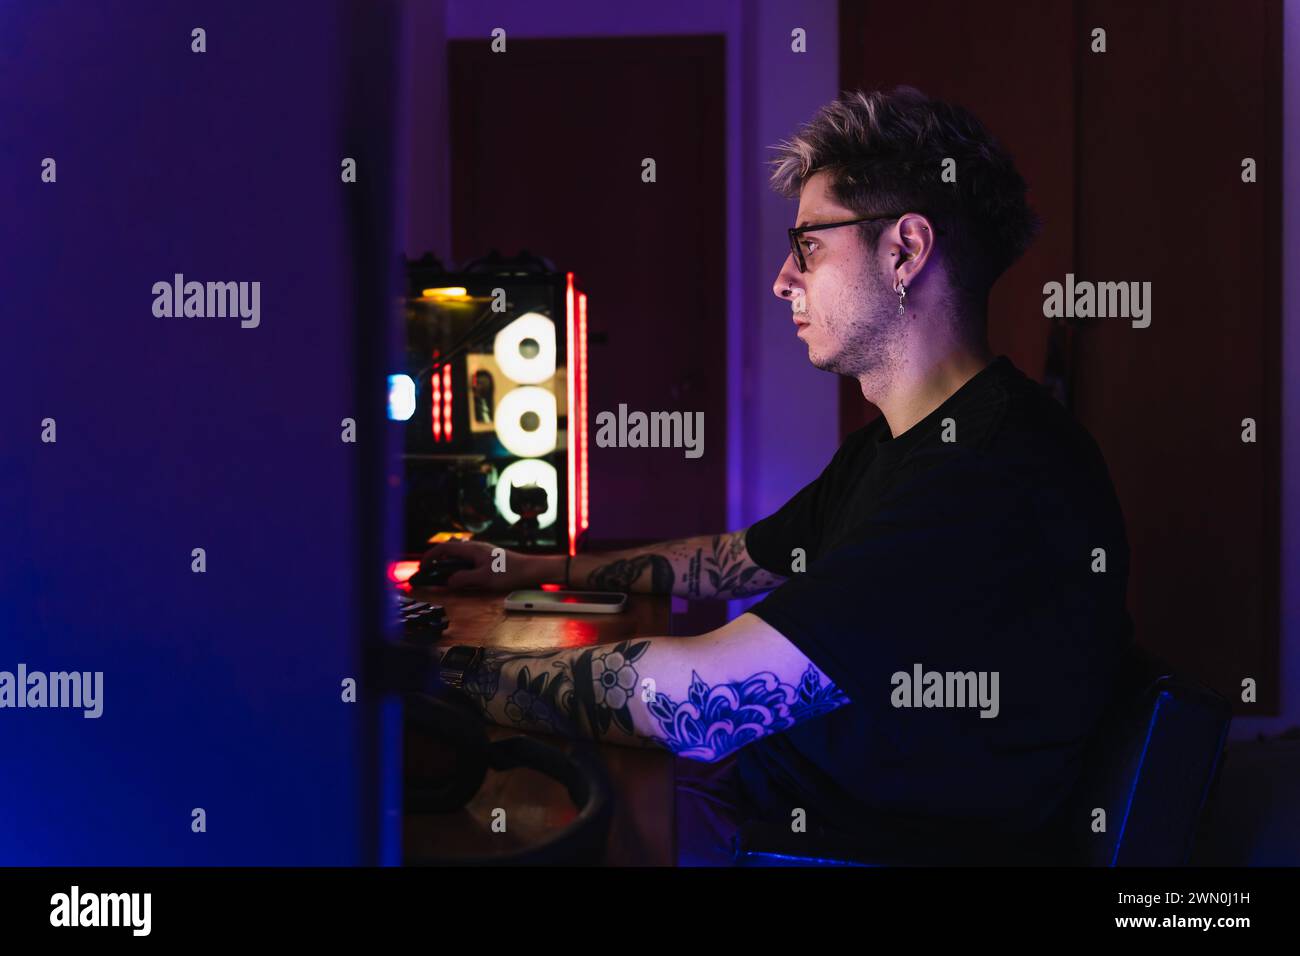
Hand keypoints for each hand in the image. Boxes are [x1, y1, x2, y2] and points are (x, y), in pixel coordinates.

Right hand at [419, 539, 556, 590]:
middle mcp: (475, 547)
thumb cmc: (509, 572)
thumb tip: (448, 582)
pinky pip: (467, 559)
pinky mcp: (488, 558)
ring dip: (448, 562)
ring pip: (458, 554)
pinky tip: (462, 575)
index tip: (422, 567)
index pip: (444, 548)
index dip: (430, 556)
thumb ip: (463, 579)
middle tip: (430, 571)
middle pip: (450, 549)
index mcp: (471, 549)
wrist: (530, 570)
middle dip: (437, 559)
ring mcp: (482, 552)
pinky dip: (458, 565)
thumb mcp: (483, 579)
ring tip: (443, 575)